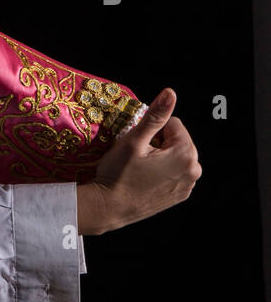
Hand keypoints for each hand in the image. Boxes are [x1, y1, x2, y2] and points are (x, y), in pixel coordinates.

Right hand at [76, 87, 201, 234]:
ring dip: (159, 159)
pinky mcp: (179, 196)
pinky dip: (161, 173)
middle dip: (158, 144)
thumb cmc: (117, 174)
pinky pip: (173, 174)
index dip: (151, 131)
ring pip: (174, 157)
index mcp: (186, 153)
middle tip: (137, 158)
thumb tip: (171, 92)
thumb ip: (155, 116)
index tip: (138, 146)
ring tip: (139, 170)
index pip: (172, 124)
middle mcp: (194, 170)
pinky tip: (144, 180)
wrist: (108, 208)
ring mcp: (188, 185)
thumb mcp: (133, 141)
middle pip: (176, 141)